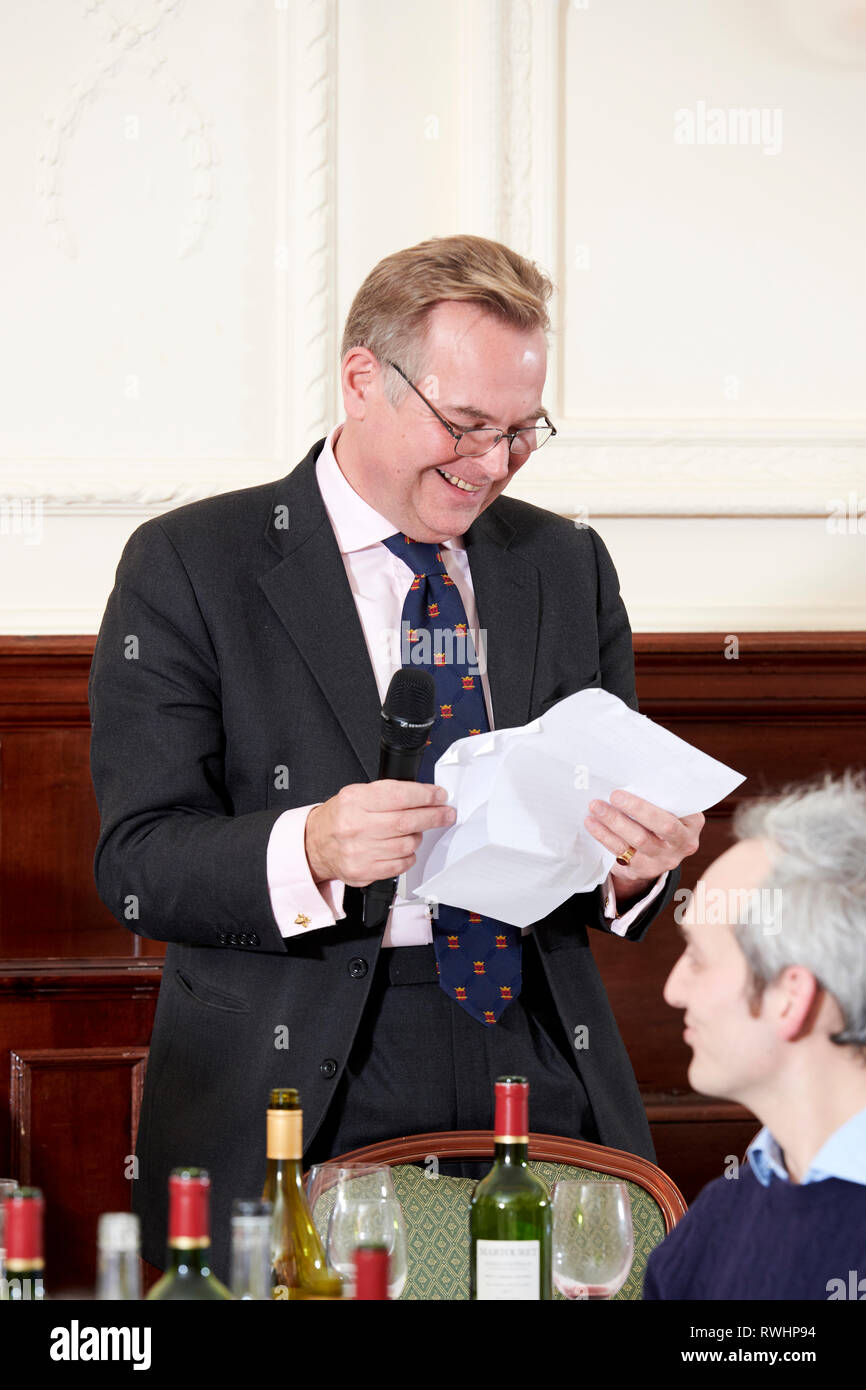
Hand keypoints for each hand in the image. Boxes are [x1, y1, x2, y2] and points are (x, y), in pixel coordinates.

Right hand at [305, 781, 456, 886]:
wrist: (315, 844)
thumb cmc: (341, 817)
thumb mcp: (357, 794)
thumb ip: (388, 793)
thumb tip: (425, 795)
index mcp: (355, 801)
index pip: (399, 796)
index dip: (426, 796)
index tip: (440, 796)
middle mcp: (355, 826)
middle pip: (407, 822)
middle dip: (434, 816)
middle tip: (446, 814)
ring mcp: (359, 852)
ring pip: (407, 845)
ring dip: (418, 837)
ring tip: (414, 832)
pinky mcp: (364, 872)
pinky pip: (400, 865)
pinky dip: (408, 856)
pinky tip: (403, 849)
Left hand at [584, 790, 703, 904]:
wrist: (655, 853)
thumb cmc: (659, 819)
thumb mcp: (668, 808)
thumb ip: (659, 796)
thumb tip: (631, 775)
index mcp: (693, 822)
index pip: (681, 807)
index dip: (664, 796)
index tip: (642, 784)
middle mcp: (683, 843)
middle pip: (663, 826)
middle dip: (637, 808)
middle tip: (614, 795)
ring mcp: (664, 859)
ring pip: (639, 840)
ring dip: (615, 822)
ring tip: (596, 807)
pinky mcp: (643, 869)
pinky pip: (622, 851)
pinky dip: (604, 835)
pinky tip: (592, 824)